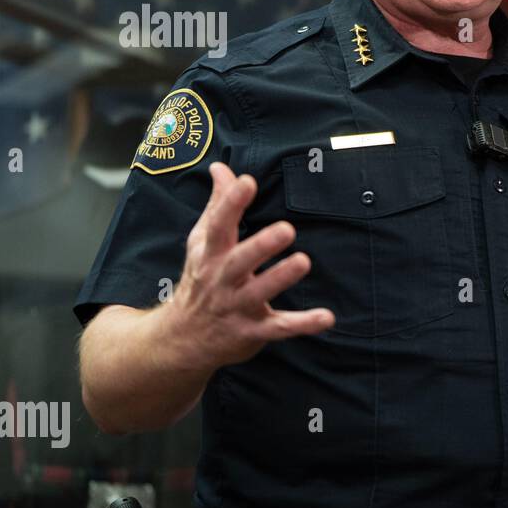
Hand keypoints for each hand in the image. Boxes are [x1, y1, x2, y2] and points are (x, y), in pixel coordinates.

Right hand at [165, 162, 333, 372]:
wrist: (181, 339)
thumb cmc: (201, 279)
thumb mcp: (202, 243)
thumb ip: (218, 205)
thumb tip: (222, 168)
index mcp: (210, 254)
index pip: (218, 226)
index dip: (231, 204)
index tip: (247, 182)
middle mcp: (221, 280)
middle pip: (240, 261)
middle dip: (261, 245)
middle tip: (287, 229)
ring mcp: (236, 307)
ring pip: (259, 292)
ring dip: (280, 278)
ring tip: (304, 261)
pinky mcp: (252, 331)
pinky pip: (279, 328)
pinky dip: (303, 324)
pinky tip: (327, 317)